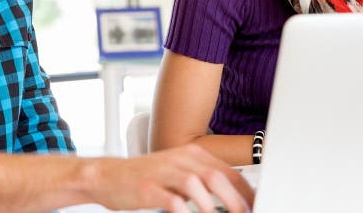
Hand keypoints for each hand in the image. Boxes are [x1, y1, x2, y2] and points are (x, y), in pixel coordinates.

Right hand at [85, 144, 253, 211]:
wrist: (108, 176)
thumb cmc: (147, 178)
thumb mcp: (178, 173)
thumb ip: (203, 181)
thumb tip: (233, 198)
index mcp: (192, 154)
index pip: (228, 172)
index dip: (245, 192)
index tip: (254, 206)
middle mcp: (181, 159)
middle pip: (216, 177)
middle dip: (236, 200)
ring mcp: (164, 171)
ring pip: (197, 185)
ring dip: (213, 207)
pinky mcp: (149, 187)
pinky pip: (173, 201)